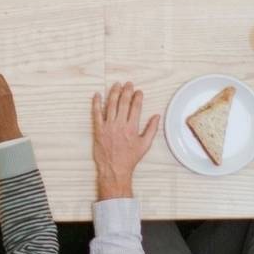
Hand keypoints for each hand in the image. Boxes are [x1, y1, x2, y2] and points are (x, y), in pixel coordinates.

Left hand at [92, 81, 159, 199]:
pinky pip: (96, 113)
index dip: (137, 97)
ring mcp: (108, 126)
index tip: (138, 91)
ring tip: (116, 85)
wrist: (114, 169)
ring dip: (113, 93)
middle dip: (126, 91)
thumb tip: (157, 116)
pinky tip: (97, 95)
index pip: (135, 107)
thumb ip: (152, 129)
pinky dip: (96, 103)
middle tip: (128, 84)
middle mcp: (120, 124)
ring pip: (111, 105)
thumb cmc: (130, 158)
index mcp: (132, 127)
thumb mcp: (145, 145)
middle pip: (123, 103)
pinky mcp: (98, 129)